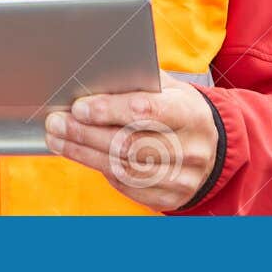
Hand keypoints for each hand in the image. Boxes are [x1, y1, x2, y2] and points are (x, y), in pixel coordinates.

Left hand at [43, 70, 218, 210]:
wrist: (214, 148)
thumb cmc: (181, 110)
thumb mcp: (171, 88)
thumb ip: (139, 80)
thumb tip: (95, 73)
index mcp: (190, 114)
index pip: (147, 111)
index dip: (109, 110)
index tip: (79, 107)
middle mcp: (189, 149)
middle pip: (128, 144)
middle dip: (85, 133)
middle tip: (56, 122)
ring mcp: (182, 178)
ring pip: (123, 168)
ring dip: (83, 153)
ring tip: (58, 137)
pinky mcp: (171, 198)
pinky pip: (127, 186)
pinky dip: (101, 169)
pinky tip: (82, 154)